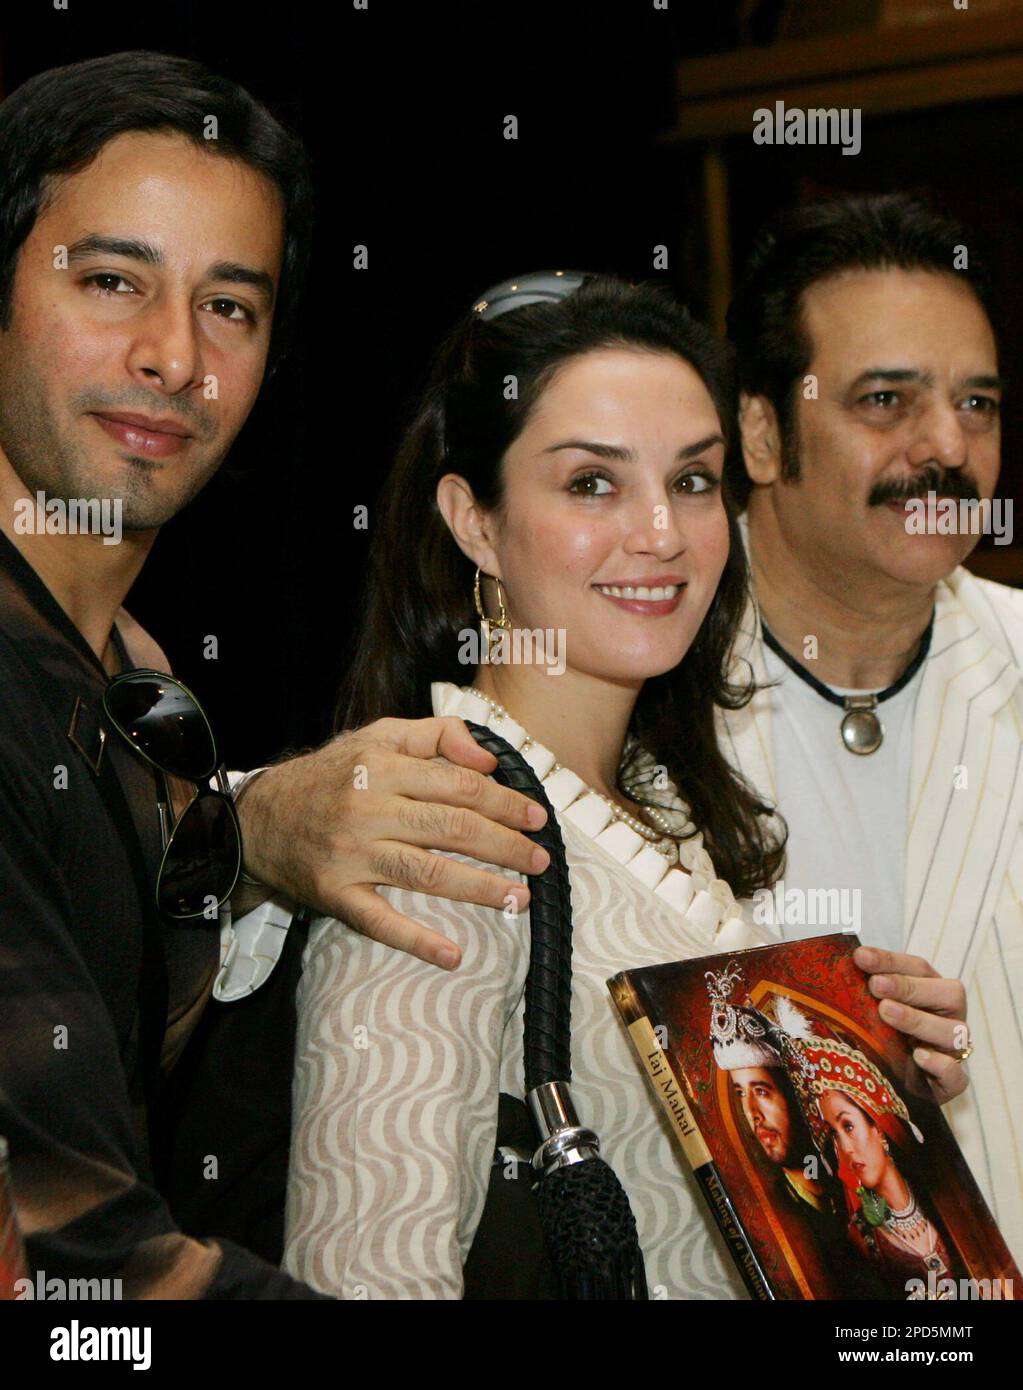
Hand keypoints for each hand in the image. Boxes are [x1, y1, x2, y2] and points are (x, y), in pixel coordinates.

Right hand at [236, 717, 549, 969]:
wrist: (260, 817)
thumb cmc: (333, 775)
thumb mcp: (379, 735)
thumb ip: (437, 736)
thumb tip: (488, 762)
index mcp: (383, 766)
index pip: (458, 785)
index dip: (504, 802)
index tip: (536, 817)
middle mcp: (368, 809)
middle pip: (451, 829)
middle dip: (505, 846)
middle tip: (540, 861)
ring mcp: (351, 855)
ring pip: (426, 873)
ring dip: (480, 889)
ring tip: (520, 898)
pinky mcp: (335, 893)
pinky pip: (380, 921)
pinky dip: (417, 941)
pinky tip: (452, 955)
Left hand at [853, 946, 969, 1103]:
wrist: (894, 1085)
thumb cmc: (884, 1037)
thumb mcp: (874, 1010)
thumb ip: (865, 990)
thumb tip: (840, 965)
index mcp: (933, 993)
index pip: (919, 969)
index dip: (891, 961)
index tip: (860, 957)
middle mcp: (949, 1018)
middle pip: (948, 994)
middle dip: (909, 987)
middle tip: (876, 985)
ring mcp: (953, 1052)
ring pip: (954, 1032)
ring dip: (918, 1019)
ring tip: (886, 1012)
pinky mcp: (950, 1085)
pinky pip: (957, 1076)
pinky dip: (940, 1065)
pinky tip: (919, 1055)